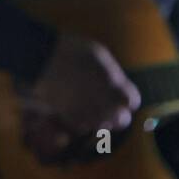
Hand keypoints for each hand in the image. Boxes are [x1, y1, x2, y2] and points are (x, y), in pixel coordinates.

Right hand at [21, 34, 141, 150]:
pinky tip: (77, 105)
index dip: (127, 96)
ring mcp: (89, 116)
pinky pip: (84, 126)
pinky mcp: (71, 120)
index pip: (133, 102)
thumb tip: (118, 86)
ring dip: (101, 117)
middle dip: (118, 112)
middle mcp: (107, 107)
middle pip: (122, 121)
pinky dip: (83, 119)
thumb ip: (114, 76)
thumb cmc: (74, 52)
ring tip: (90, 102)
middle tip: (108, 100)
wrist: (45, 60)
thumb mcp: (101, 56)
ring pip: (103, 126)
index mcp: (117, 89)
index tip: (120, 90)